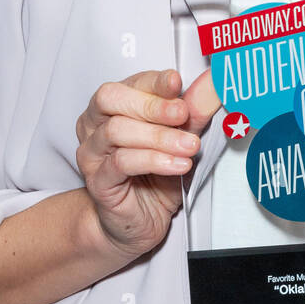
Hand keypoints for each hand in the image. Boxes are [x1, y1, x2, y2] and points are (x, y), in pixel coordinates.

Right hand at [76, 68, 220, 260]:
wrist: (138, 222)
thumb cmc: (154, 178)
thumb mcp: (181, 139)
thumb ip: (193, 110)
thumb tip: (212, 83)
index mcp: (114, 107)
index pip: (130, 82)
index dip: (155, 81)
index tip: (178, 83)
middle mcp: (96, 125)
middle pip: (112, 98)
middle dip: (152, 104)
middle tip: (183, 114)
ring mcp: (92, 153)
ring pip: (117, 130)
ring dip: (160, 136)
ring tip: (189, 146)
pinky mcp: (98, 181)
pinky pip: (121, 162)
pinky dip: (154, 160)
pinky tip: (177, 165)